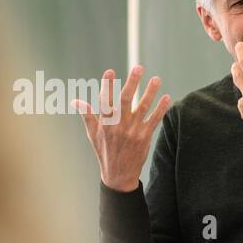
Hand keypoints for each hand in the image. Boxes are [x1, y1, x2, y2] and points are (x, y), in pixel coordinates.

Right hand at [74, 67, 170, 191]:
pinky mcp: (145, 137)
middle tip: (139, 68)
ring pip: (143, 107)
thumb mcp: (92, 134)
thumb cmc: (104, 151)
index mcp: (105, 123)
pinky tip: (167, 97)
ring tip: (157, 79)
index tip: (110, 71)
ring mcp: (133, 131)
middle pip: (126, 99)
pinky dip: (161, 109)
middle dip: (132, 82)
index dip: (107, 85)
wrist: (119, 175)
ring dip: (151, 92)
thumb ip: (87, 115)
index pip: (105, 100)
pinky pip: (155, 120)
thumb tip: (75, 100)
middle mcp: (119, 126)